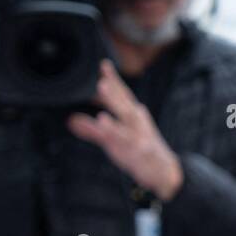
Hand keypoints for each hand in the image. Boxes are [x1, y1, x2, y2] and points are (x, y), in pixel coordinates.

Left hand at [67, 60, 183, 201]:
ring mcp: (139, 134)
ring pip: (125, 115)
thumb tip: (71, 120)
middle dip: (113, 89)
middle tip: (102, 77)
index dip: (114, 79)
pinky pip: (124, 137)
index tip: (103, 63)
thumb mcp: (113, 139)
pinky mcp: (139, 149)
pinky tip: (103, 120)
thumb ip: (92, 130)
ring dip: (114, 101)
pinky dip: (113, 128)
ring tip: (102, 89)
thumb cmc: (137, 152)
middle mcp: (137, 121)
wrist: (164, 171)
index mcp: (133, 115)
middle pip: (124, 102)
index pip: (123, 94)